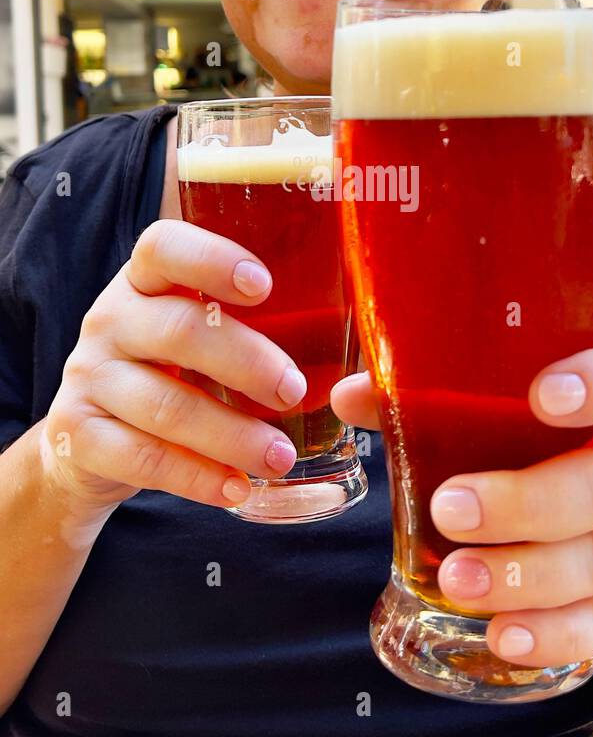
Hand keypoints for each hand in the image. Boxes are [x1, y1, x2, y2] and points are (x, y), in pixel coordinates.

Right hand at [43, 220, 305, 514]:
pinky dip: (196, 478)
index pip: (164, 247)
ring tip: (279, 456)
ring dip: (230, 434)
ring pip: (164, 404)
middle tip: (294, 391)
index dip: (212, 259)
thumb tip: (370, 342)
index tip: (263, 286)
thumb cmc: (175, 373)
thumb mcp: (201, 335)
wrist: (91, 442)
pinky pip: (141, 458)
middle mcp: (110, 319)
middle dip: (245, 362)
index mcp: (145, 280)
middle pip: (178, 330)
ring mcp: (88, 377)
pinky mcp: (79, 435)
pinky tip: (237, 489)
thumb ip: (258, 324)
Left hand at [331, 326, 592, 666]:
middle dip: (533, 502)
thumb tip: (351, 395)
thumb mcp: (520, 386)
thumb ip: (440, 385)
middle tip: (450, 509)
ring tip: (457, 579)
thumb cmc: (556, 418)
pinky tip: (503, 635)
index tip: (542, 396)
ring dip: (532, 576)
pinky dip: (559, 632)